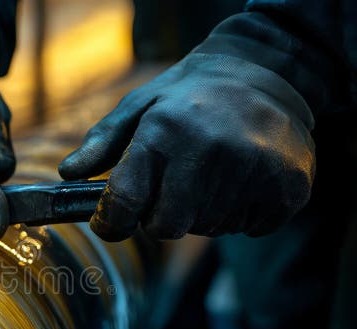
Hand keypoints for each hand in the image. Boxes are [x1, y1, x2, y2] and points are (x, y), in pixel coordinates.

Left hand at [59, 53, 315, 240]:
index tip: (112, 220)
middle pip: (166, 228)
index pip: (124, 204)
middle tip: (174, 186)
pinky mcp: (288, 185)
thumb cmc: (189, 95)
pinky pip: (249, 228)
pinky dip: (242, 213)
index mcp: (163, 132)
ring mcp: (253, 168)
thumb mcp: (138, 106)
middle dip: (163, 216)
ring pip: (208, 228)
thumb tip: (68, 173)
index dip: (112, 222)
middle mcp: (208, 150)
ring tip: (212, 171)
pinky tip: (242, 178)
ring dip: (203, 211)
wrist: (267, 71)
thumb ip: (100, 143)